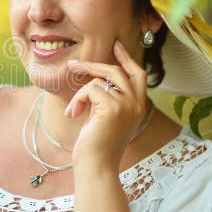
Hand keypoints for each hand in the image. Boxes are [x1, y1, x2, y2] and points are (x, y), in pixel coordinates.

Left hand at [64, 40, 149, 168]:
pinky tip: (73, 114)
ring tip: (73, 109)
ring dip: (81, 93)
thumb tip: (98, 79)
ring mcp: (127, 105)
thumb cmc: (97, 145)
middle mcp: (137, 104)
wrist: (96, 165)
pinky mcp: (113, 108)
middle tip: (75, 65)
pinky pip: (91, 89)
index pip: (138, 74)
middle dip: (95, 65)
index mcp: (138, 106)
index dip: (127, 59)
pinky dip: (78, 100)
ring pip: (100, 80)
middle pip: (118, 71)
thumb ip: (110, 99)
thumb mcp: (107, 117)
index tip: (116, 46)